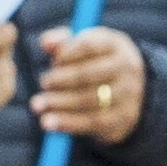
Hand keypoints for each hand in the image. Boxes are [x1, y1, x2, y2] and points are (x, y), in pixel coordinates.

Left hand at [32, 26, 148, 142]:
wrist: (125, 91)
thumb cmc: (94, 63)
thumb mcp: (81, 47)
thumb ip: (62, 42)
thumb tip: (46, 42)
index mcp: (115, 45)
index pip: (88, 46)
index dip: (66, 54)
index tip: (53, 61)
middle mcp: (127, 69)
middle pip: (89, 74)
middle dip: (61, 79)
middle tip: (42, 83)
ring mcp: (128, 95)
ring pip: (89, 100)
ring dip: (60, 104)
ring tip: (38, 105)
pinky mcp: (124, 118)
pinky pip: (93, 122)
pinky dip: (68, 123)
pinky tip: (49, 122)